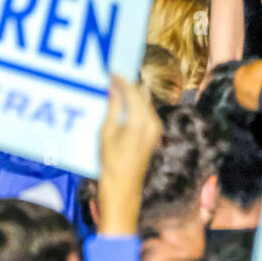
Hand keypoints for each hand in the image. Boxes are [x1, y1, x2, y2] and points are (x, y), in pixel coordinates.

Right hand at [98, 76, 162, 234]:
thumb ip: (112, 107)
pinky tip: (122, 104)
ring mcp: (155, 128)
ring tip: (114, 88)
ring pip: (144, 102)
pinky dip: (134, 104)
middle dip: (127, 84)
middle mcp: (152, 122)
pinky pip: (145, 111)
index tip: (110, 71)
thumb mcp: (106, 132)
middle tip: (111, 77)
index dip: (120, 79)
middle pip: (141, 94)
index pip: (132, 90)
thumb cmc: (110, 163)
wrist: (123, 188)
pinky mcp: (154, 134)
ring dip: (131, 94)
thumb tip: (113, 88)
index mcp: (140, 120)